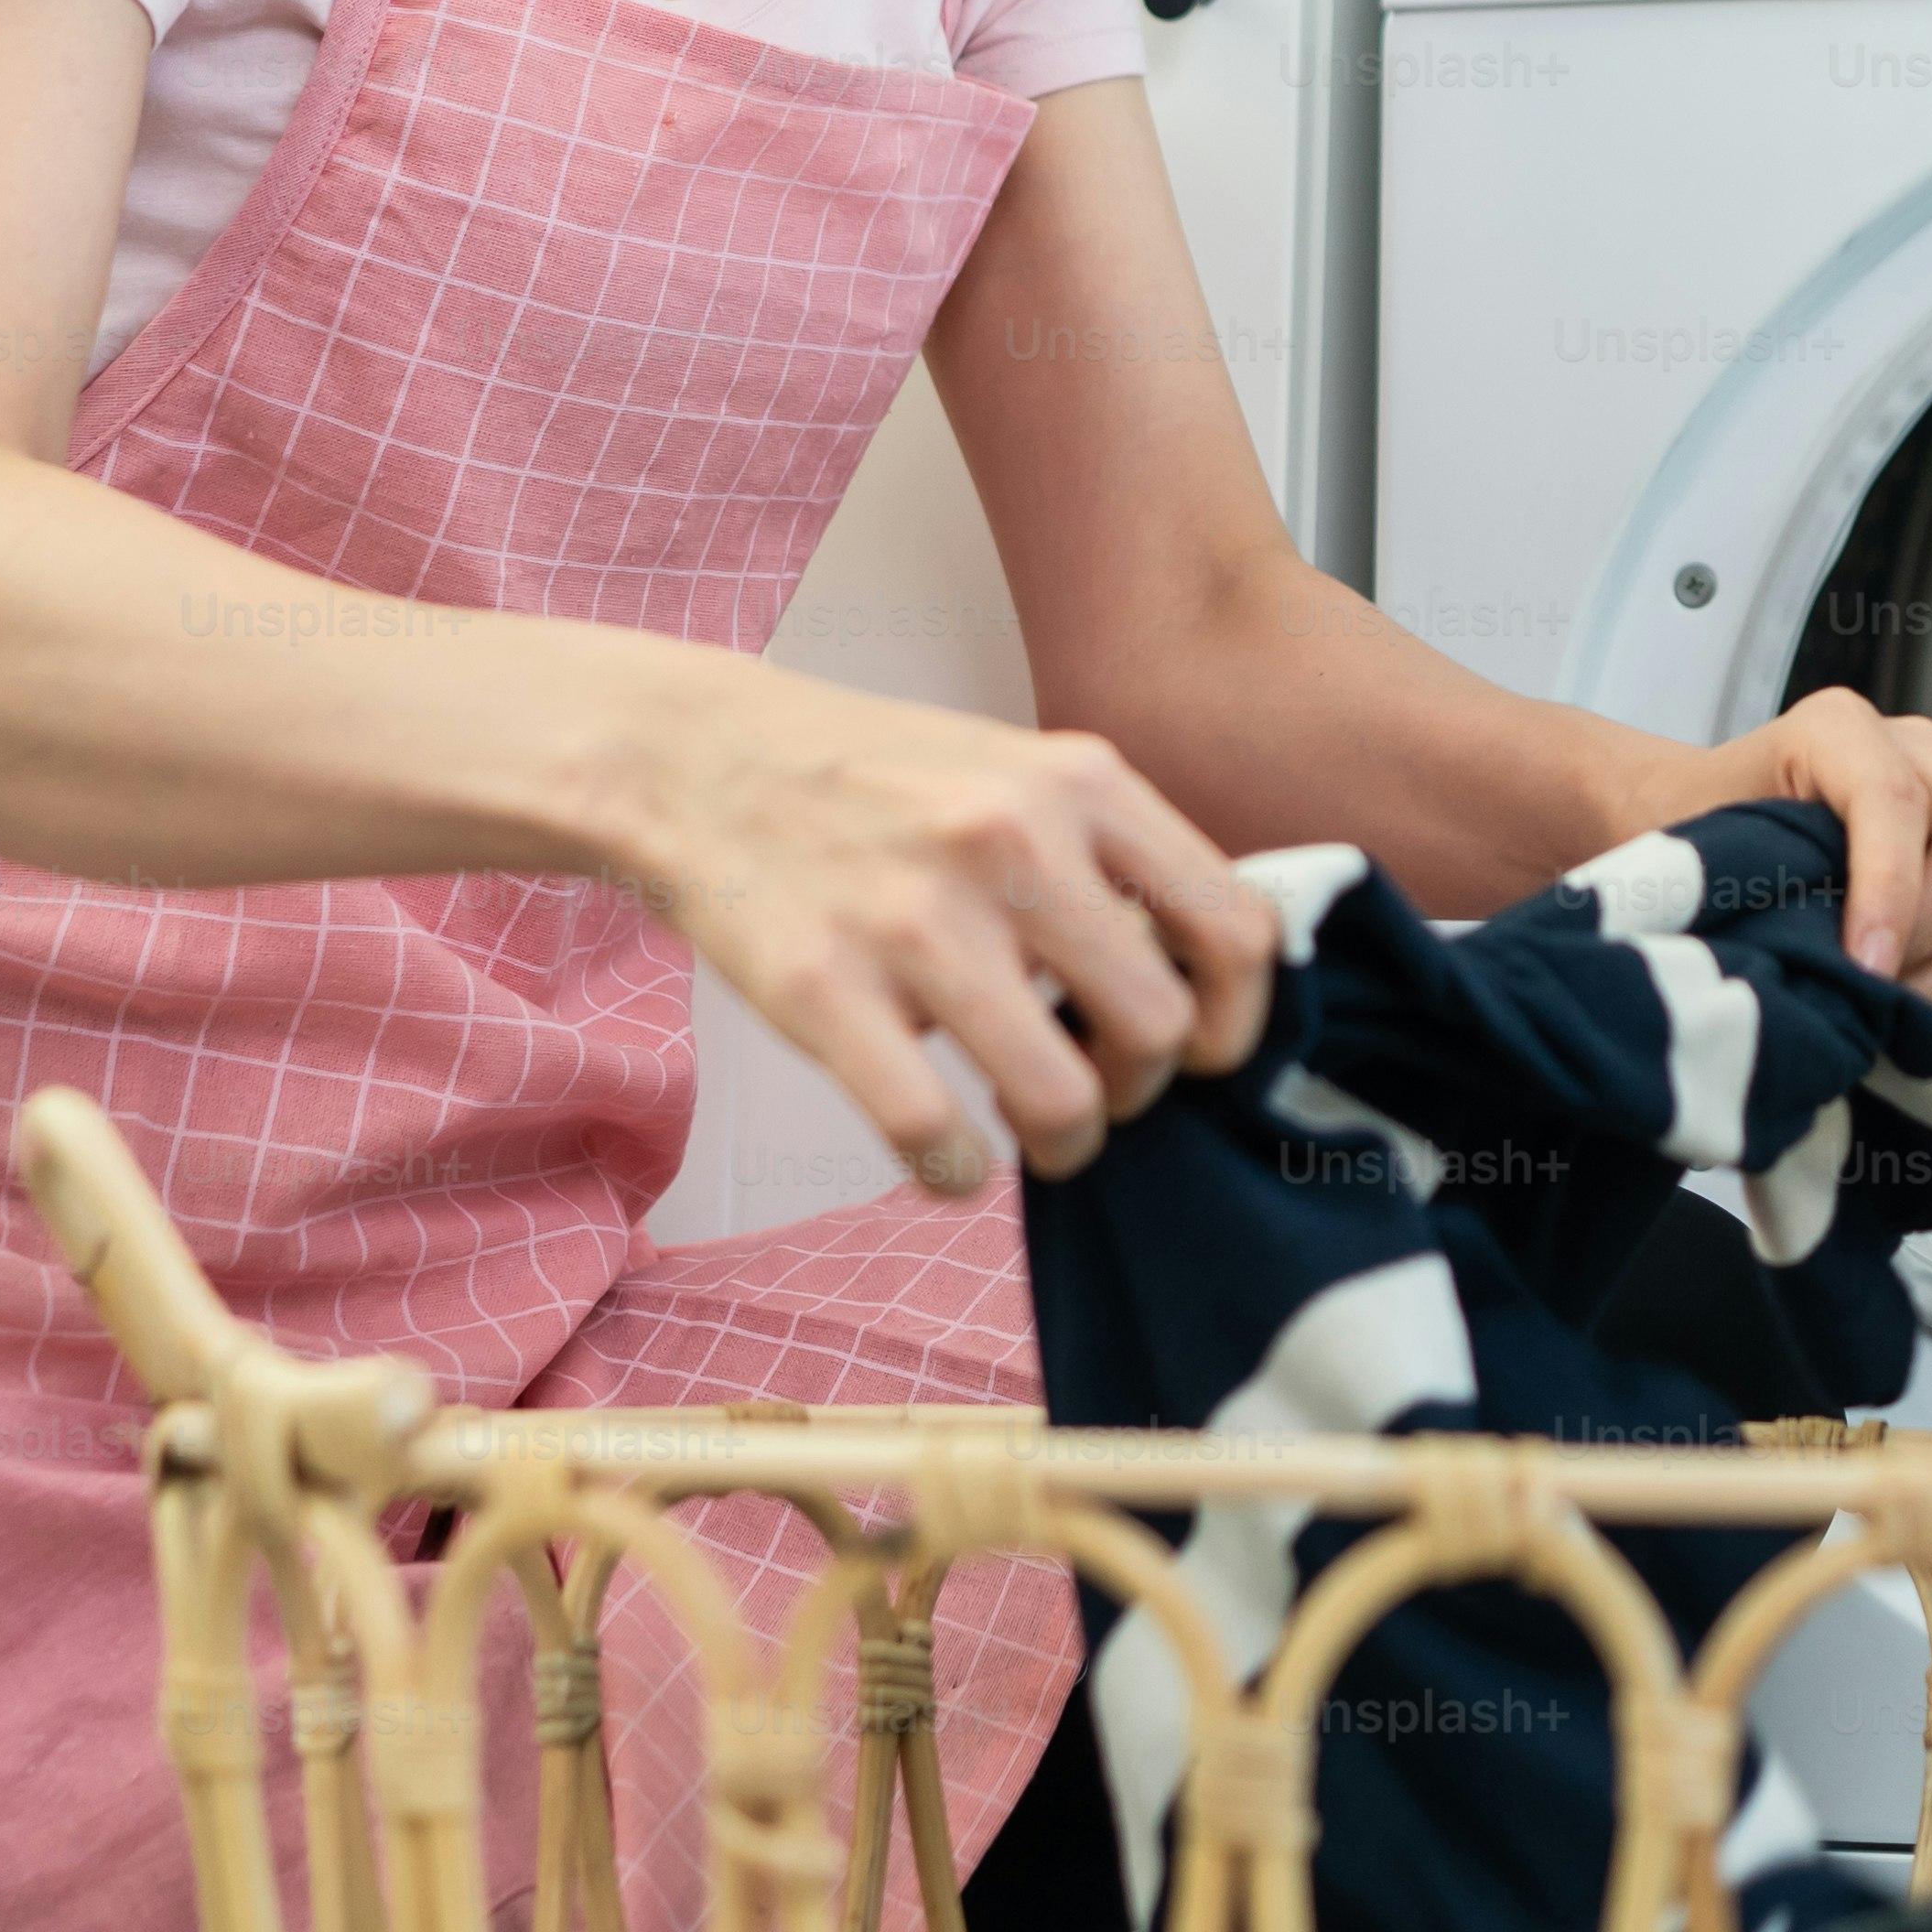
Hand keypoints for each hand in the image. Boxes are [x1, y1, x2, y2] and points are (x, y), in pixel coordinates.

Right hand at [600, 667, 1278, 1190]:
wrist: (696, 757)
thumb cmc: (875, 780)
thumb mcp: (1017, 770)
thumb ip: (1110, 851)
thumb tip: (1202, 974)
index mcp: (1078, 783)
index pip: (1235, 928)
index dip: (1234, 1018)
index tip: (1196, 1049)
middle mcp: (1011, 844)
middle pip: (1156, 1030)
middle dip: (1139, 1089)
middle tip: (1095, 1086)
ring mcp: (915, 921)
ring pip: (1059, 1100)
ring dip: (1063, 1144)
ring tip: (1031, 1128)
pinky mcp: (822, 990)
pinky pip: (930, 1136)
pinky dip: (953, 1174)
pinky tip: (944, 1159)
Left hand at [1671, 688, 1931, 1034]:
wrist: (1691, 839)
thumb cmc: (1692, 842)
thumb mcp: (1695, 843)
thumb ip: (1747, 883)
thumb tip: (1826, 972)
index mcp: (1843, 730)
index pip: (1895, 797)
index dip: (1887, 888)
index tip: (1860, 968)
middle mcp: (1925, 765)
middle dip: (1922, 942)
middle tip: (1857, 997)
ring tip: (1866, 1018)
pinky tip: (1889, 1025)